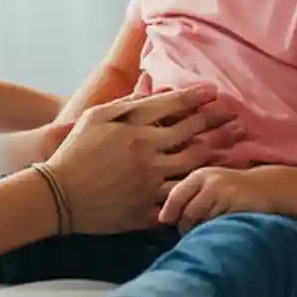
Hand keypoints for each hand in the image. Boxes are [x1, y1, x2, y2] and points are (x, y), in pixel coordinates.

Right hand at [43, 87, 241, 234]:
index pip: (174, 107)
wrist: (58, 196)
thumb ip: (127, 104)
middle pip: (193, 136)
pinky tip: (214, 185)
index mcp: (135, 130)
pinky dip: (198, 192)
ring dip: (218, 154)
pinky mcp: (147, 210)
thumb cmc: (75, 152)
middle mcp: (148, 155)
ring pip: (194, 168)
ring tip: (237, 146)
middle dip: (217, 124)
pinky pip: (180, 201)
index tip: (214, 93)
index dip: (197, 98)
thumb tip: (154, 86)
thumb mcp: (96, 118)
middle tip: (236, 117)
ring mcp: (150, 184)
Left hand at [159, 166, 271, 232]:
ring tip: (205, 233)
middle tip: (188, 234)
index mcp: (200, 175)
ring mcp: (226, 194)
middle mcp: (211, 182)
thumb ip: (189, 195)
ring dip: (201, 231)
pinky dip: (217, 232)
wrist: (268, 188)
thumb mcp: (210, 184)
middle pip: (188, 212)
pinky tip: (220, 232)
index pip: (177, 195)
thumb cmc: (232, 189)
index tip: (164, 222)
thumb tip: (163, 218)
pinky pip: (220, 225)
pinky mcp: (238, 207)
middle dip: (186, 226)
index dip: (168, 210)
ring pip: (203, 221)